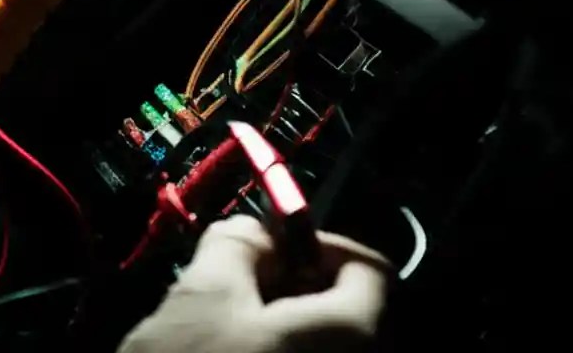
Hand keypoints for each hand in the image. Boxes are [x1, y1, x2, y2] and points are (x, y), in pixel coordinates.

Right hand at [119, 216, 391, 352]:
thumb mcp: (201, 298)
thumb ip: (236, 247)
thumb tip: (254, 231)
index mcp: (358, 333)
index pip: (372, 268)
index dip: (320, 246)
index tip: (267, 252)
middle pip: (358, 318)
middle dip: (300, 295)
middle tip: (241, 295)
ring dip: (289, 337)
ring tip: (227, 340)